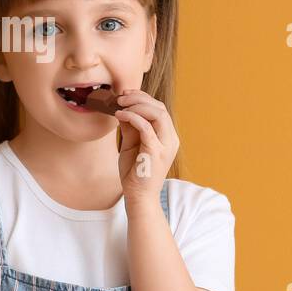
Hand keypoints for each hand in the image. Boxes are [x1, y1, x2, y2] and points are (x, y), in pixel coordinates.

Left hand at [114, 89, 178, 203]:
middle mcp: (171, 139)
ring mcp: (166, 146)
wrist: (138, 196)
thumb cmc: (135, 172)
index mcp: (168, 137)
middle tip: (120, 97)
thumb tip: (123, 109)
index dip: (143, 98)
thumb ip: (130, 127)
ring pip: (158, 114)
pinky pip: (147, 128)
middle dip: (139, 98)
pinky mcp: (156, 152)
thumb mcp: (131, 144)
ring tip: (120, 104)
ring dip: (137, 105)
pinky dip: (133, 117)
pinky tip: (120, 116)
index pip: (160, 109)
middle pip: (160, 108)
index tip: (125, 94)